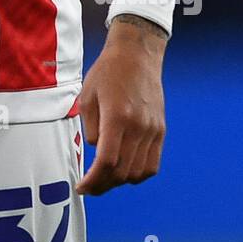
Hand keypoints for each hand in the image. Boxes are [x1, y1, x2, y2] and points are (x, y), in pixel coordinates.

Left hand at [75, 15, 166, 195]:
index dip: (93, 180)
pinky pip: (152, 164)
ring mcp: (153, 130)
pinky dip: (138, 174)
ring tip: (105, 179)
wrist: (137, 55)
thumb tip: (96, 151)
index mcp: (117, 117)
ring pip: (139, 172)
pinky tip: (124, 171)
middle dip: (103, 185)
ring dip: (120, 182)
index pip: (107, 162)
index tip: (82, 187)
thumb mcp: (87, 97)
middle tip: (89, 186)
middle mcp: (138, 127)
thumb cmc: (107, 72)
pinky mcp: (160, 131)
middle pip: (123, 172)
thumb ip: (89, 128)